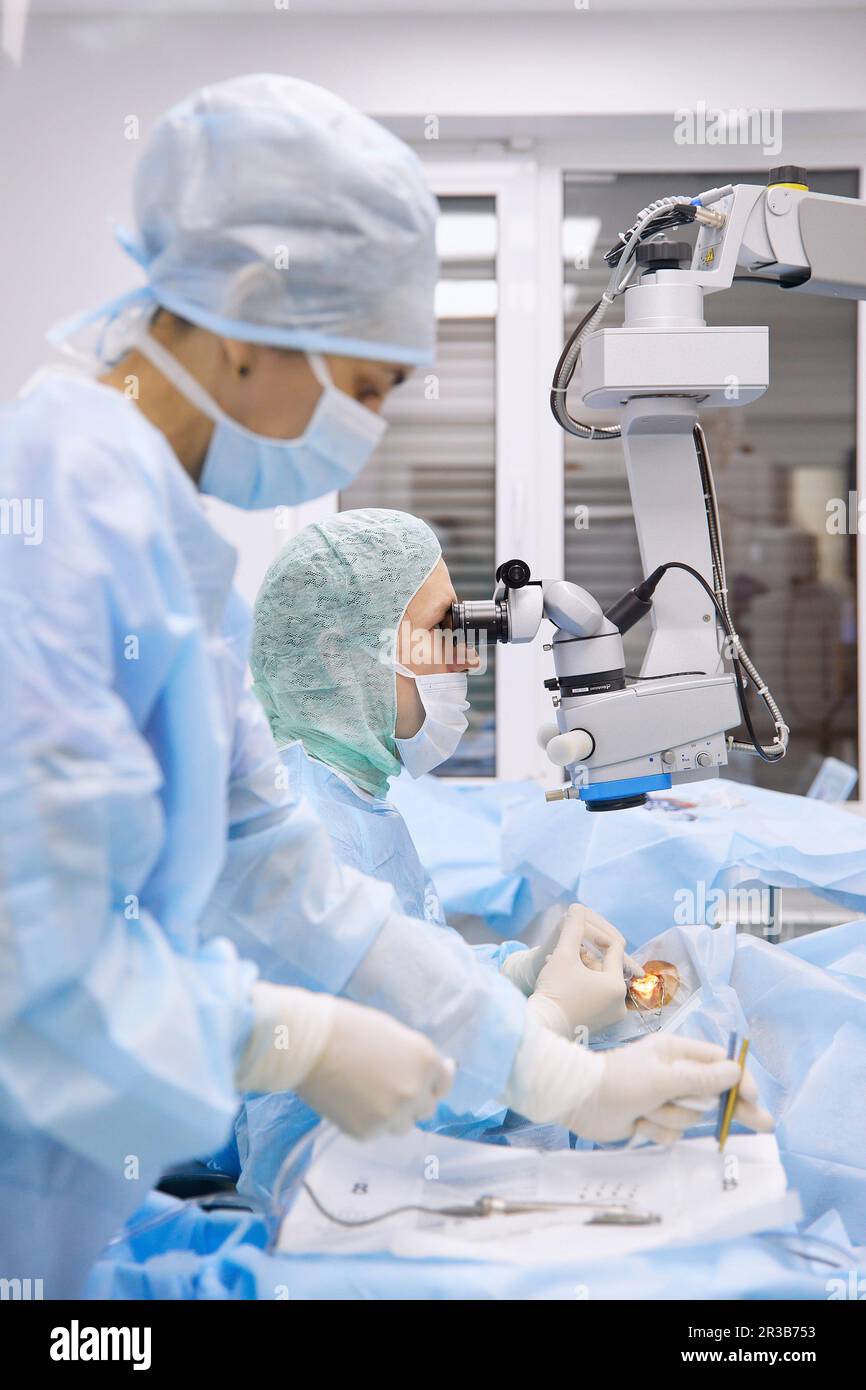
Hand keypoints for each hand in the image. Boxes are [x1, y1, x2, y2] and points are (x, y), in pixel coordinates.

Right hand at [297, 997, 454, 1138]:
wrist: (308, 1045)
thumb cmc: (346, 1027)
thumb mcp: (392, 1033)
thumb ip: (413, 1057)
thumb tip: (433, 1070)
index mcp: (425, 1060)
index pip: (444, 1083)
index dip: (432, 1083)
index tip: (423, 1082)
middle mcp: (415, 1091)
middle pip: (426, 1108)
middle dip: (412, 1100)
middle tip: (387, 1088)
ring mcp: (392, 1115)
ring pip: (402, 1125)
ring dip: (391, 1114)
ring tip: (364, 1095)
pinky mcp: (367, 1132)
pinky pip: (375, 1132)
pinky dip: (366, 1121)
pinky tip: (349, 1102)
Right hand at [526, 905, 628, 1037]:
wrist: (542, 1029)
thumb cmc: (554, 992)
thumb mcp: (563, 955)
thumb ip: (573, 929)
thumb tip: (576, 909)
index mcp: (616, 986)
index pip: (614, 948)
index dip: (595, 935)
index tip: (576, 936)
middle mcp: (619, 1003)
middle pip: (604, 965)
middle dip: (584, 955)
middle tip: (561, 955)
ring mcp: (610, 1016)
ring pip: (598, 980)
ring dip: (581, 969)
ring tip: (558, 967)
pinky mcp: (599, 1024)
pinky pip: (595, 995)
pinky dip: (581, 985)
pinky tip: (562, 982)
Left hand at [570, 1032, 773, 1144]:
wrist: (579, 1101)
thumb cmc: (619, 1081)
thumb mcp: (662, 1078)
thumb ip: (699, 1079)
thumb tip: (734, 1071)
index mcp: (676, 1052)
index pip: (719, 1064)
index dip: (738, 1081)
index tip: (751, 1098)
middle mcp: (673, 1073)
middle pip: (714, 1093)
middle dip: (732, 1108)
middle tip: (763, 1124)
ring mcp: (664, 1097)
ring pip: (690, 1117)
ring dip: (669, 1118)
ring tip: (646, 1110)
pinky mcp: (653, 1118)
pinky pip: (671, 1133)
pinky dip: (655, 1130)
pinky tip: (637, 1122)